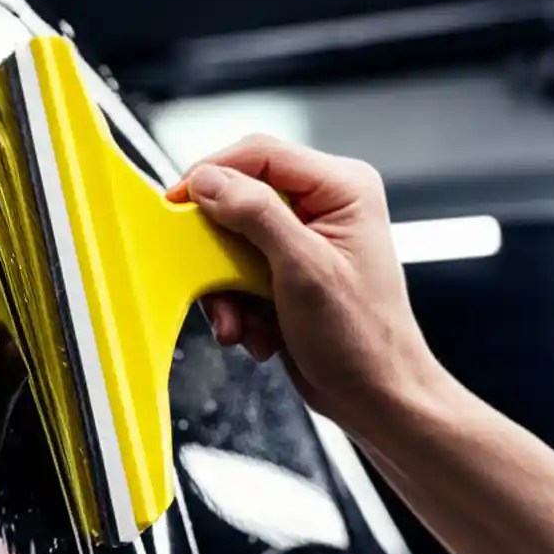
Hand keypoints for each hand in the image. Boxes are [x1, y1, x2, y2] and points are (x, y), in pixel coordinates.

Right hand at [167, 135, 441, 435]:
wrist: (376, 398)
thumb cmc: (363, 341)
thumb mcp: (304, 271)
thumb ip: (256, 215)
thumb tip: (209, 180)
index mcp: (341, 188)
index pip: (260, 155)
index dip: (212, 174)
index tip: (177, 203)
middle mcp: (323, 205)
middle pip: (238, 198)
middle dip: (217, 250)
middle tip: (211, 281)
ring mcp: (303, 238)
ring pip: (230, 240)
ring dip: (225, 287)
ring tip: (240, 323)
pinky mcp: (285, 269)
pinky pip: (235, 271)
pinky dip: (235, 304)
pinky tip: (257, 331)